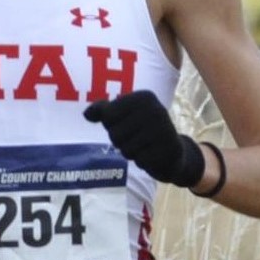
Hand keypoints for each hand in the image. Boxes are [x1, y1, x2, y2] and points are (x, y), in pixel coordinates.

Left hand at [83, 91, 205, 187]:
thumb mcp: (123, 116)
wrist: (172, 152)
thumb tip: (87, 114)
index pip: (107, 116)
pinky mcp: (168, 150)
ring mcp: (163, 130)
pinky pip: (139, 161)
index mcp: (143, 97)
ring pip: (126, 149)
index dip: (112, 125)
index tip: (127, 123)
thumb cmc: (141, 131)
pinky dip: (142, 162)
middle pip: (115, 134)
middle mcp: (155, 110)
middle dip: (121, 141)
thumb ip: (103, 111)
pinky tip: (152, 155)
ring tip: (144, 146)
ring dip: (131, 152)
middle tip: (137, 138)